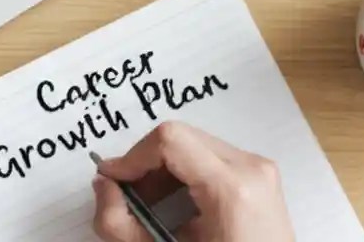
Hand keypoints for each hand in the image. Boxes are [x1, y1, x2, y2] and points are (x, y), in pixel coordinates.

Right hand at [91, 122, 294, 241]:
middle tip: (127, 196)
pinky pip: (211, 157)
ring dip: (162, 168)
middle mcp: (251, 167)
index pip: (170, 140)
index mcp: (232, 188)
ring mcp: (260, 168)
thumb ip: (121, 225)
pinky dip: (183, 173)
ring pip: (193, 144)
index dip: (132, 157)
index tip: (112, 180)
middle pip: (180, 138)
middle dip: (145, 164)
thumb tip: (103, 184)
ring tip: (149, 204)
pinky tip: (174, 203)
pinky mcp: (260, 174)